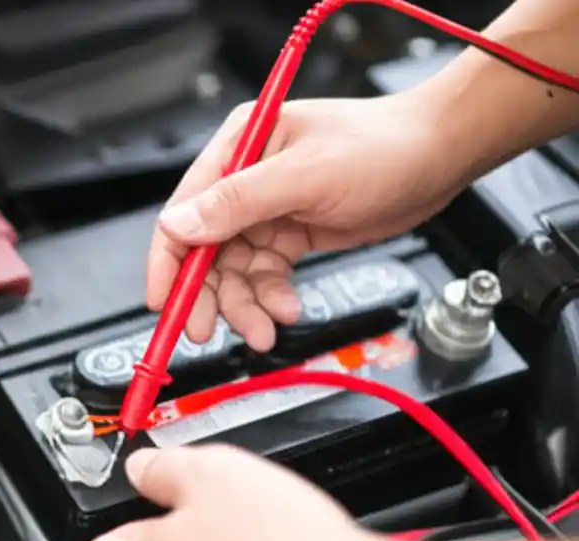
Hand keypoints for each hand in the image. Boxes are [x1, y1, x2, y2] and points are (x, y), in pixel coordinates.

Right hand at [148, 91, 469, 350]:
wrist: (440, 157)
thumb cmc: (383, 147)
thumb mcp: (306, 176)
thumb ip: (238, 202)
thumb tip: (179, 224)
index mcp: (237, 148)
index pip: (183, 211)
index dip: (168, 261)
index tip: (162, 302)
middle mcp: (244, 179)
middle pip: (203, 250)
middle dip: (205, 293)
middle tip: (205, 331)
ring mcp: (266, 209)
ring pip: (234, 271)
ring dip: (244, 304)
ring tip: (263, 329)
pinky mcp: (289, 233)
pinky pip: (265, 276)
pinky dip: (271, 298)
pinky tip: (286, 309)